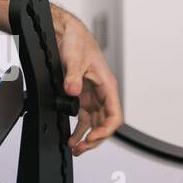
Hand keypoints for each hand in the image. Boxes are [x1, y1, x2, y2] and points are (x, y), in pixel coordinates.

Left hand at [51, 6, 123, 155]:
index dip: (105, 130)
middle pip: (105, 124)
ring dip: (86, 137)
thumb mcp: (74, 58)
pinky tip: (72, 137)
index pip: (114, 115)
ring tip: (76, 148)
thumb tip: (73, 90)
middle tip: (81, 148)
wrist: (68, 33)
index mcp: (107, 85)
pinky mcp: (81, 96)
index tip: (92, 137)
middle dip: (95, 139)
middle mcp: (102, 93)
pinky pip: (84, 117)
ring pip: (95, 123)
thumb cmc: (78, 42)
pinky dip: (79, 129)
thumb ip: (73, 76)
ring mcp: (92, 96)